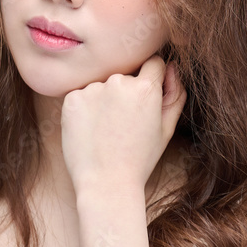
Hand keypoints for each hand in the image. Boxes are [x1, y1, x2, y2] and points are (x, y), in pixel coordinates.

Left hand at [60, 54, 185, 195]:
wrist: (105, 183)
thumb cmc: (140, 159)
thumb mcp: (166, 129)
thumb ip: (175, 94)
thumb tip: (173, 67)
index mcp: (146, 88)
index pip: (153, 63)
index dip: (153, 79)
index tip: (146, 98)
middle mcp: (118, 82)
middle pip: (126, 74)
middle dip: (127, 92)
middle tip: (124, 124)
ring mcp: (92, 89)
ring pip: (102, 85)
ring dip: (104, 99)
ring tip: (106, 130)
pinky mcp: (71, 98)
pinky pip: (82, 95)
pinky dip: (86, 108)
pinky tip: (90, 130)